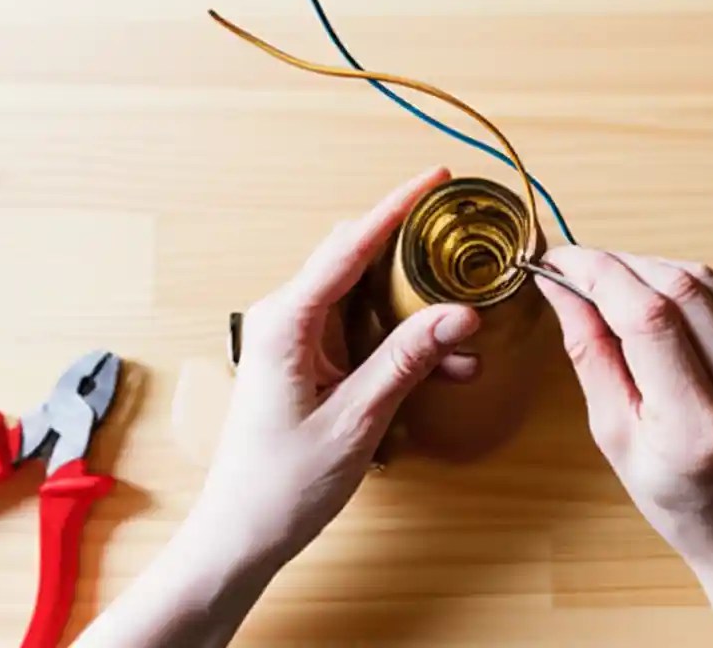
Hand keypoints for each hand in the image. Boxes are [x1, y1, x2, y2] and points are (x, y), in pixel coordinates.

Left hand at [192, 167, 480, 567]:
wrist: (243, 533)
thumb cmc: (281, 483)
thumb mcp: (356, 420)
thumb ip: (406, 360)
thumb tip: (457, 314)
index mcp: (286, 321)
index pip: (349, 245)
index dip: (396, 207)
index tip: (434, 179)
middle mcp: (288, 318)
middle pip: (359, 260)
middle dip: (416, 254)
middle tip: (463, 245)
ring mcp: (299, 339)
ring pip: (369, 300)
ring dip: (418, 312)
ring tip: (468, 333)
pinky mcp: (311, 361)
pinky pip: (365, 333)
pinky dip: (404, 343)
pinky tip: (446, 365)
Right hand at [537, 247, 712, 646]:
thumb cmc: (684, 502)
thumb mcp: (617, 441)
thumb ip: (591, 358)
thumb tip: (563, 290)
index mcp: (699, 426)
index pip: (648, 318)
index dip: (597, 275)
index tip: (557, 262)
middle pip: (678, 287)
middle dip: (616, 265)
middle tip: (573, 269)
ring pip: (703, 279)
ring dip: (646, 267)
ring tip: (607, 282)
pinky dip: (682, 282)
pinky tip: (653, 297)